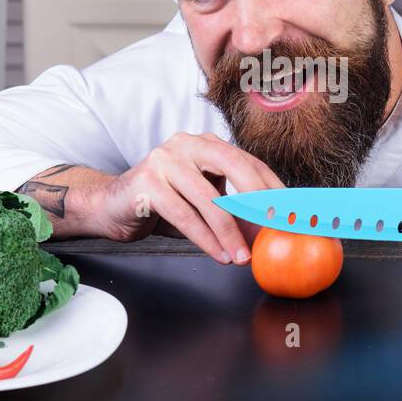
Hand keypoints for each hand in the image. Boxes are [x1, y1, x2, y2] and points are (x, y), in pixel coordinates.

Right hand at [93, 132, 283, 265]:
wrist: (110, 207)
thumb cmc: (162, 204)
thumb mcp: (202, 204)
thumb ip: (232, 211)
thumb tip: (269, 232)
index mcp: (205, 144)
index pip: (247, 161)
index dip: (272, 186)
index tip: (291, 211)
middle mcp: (186, 144)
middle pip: (233, 164)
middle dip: (259, 197)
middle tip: (275, 226)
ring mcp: (164, 160)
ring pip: (208, 197)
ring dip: (230, 232)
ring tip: (243, 256)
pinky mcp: (147, 182)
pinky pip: (184, 215)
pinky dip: (205, 239)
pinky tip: (219, 254)